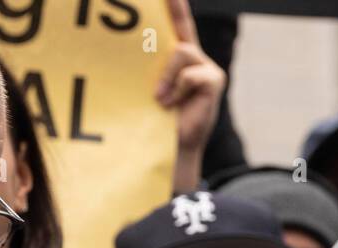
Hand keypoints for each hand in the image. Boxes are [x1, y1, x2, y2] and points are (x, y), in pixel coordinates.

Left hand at [157, 0, 226, 190]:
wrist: (173, 144)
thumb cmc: (155, 116)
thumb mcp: (148, 85)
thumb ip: (148, 65)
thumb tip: (124, 46)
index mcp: (177, 56)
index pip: (177, 23)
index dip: (175, 6)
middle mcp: (194, 57)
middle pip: (179, 31)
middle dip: (174, 11)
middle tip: (159, 58)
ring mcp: (206, 67)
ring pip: (181, 52)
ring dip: (166, 75)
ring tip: (159, 97)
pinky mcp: (214, 80)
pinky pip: (191, 74)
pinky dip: (178, 88)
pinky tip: (170, 103)